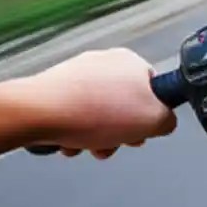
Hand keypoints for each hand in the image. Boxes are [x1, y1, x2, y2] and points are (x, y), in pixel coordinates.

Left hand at [5, 49, 176, 158]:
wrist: (38, 112)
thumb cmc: (91, 112)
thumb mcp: (154, 121)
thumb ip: (168, 122)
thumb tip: (164, 123)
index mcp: (131, 62)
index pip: (154, 91)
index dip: (151, 117)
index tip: (142, 133)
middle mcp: (105, 62)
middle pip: (124, 106)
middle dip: (120, 132)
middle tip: (114, 143)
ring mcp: (78, 74)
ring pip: (98, 114)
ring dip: (96, 136)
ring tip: (86, 145)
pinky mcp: (55, 88)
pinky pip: (74, 115)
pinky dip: (74, 131)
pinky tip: (69, 141)